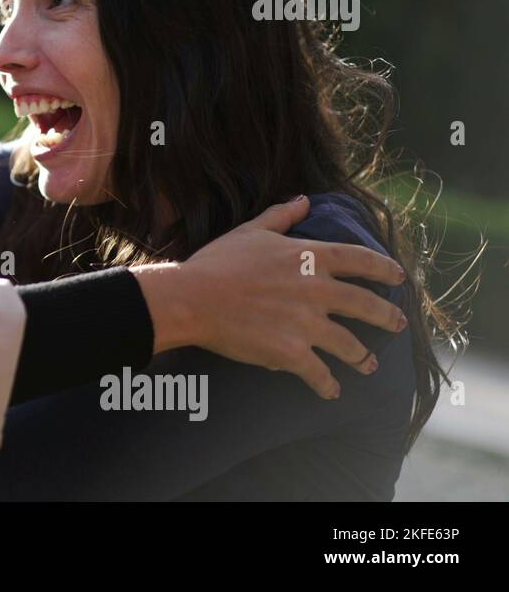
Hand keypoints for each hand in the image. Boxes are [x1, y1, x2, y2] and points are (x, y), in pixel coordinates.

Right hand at [131, 195, 406, 398]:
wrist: (192, 299)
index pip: (360, 260)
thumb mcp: (250, 231)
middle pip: (366, 305)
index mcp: (309, 257)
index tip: (399, 277)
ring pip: (350, 344)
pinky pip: (319, 373)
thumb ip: (281, 215)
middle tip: (399, 324)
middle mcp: (316, 289)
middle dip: (388, 316)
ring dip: (363, 357)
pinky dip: (328, 385)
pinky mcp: (292, 352)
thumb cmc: (217, 263)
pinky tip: (332, 391)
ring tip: (370, 365)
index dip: (384, 269)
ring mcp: (307, 323)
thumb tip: (303, 199)